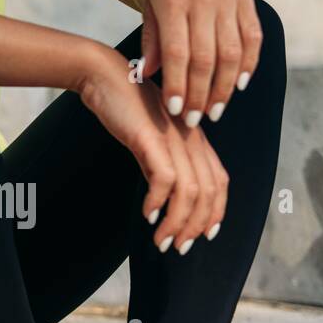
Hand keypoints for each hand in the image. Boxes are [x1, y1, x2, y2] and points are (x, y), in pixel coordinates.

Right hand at [76, 45, 227, 251]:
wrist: (102, 75)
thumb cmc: (123, 104)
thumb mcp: (150, 135)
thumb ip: (161, 160)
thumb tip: (163, 195)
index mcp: (195, 137)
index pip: (219, 181)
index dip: (216, 211)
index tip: (202, 235)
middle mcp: (191, 138)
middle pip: (209, 192)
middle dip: (196, 225)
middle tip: (178, 247)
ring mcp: (172, 137)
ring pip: (190, 191)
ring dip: (177, 222)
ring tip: (162, 240)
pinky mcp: (150, 137)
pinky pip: (164, 178)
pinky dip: (158, 201)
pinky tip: (146, 214)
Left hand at [130, 0, 261, 127]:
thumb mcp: (147, 6)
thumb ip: (151, 39)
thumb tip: (147, 75)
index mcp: (171, 2)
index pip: (176, 52)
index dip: (177, 83)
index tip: (175, 110)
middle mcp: (202, 2)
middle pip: (205, 58)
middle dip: (200, 94)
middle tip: (194, 120)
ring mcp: (227, 0)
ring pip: (231, 52)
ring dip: (225, 87)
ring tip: (215, 111)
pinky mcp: (245, 0)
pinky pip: (253, 37)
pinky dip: (249, 63)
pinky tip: (239, 85)